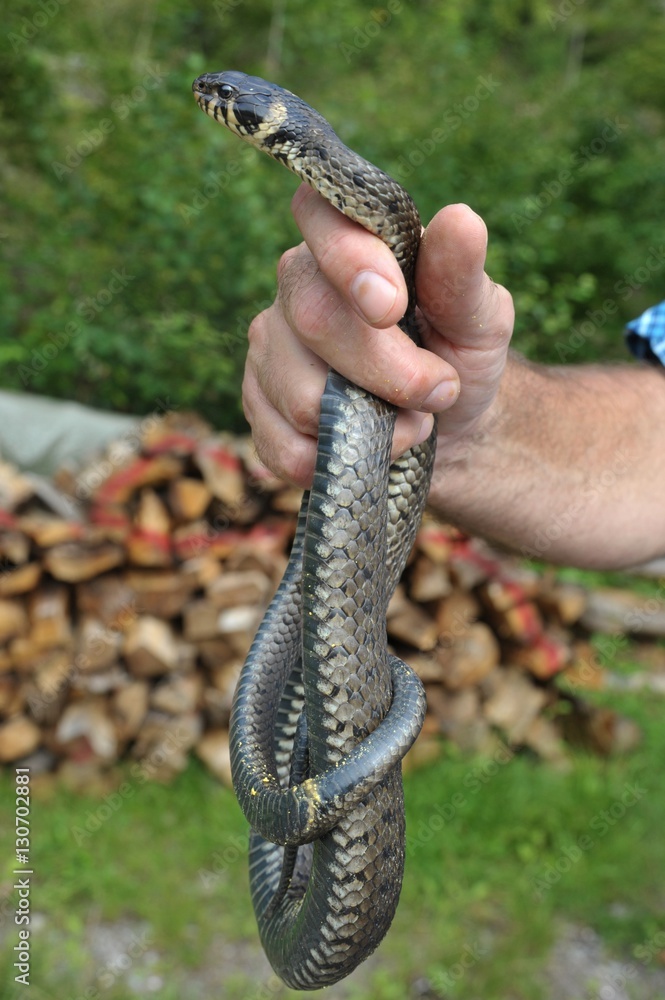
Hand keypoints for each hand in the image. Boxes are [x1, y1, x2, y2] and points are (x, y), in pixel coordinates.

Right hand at [242, 183, 514, 486]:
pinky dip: (343, 460)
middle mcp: (296, 287)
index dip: (348, 258)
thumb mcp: (480, 317)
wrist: (447, 425)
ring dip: (373, 426)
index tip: (392, 307)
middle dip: (388, 370)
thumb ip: (463, 276)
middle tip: (439, 390)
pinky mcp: (259, 408)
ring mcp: (270, 349)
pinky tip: (370, 446)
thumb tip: (461, 220)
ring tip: (408, 420)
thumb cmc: (459, 354)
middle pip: (314, 319)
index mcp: (348, 242)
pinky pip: (287, 448)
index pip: (319, 214)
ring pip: (300, 396)